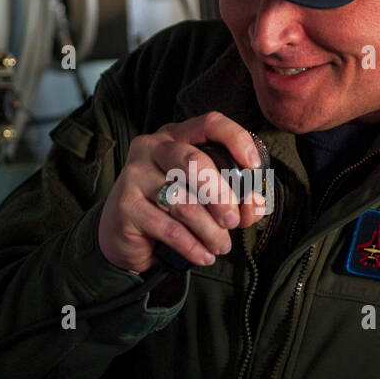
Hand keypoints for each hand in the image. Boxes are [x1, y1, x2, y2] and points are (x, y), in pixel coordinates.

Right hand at [97, 110, 266, 273]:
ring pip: (183, 201)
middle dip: (221, 196)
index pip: (209, 123)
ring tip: (220, 246)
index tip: (253, 166)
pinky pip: (168, 227)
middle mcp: (153, 148)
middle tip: (233, 220)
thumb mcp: (205, 199)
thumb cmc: (170, 210)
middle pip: (194, 162)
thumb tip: (255, 205)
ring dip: (209, 230)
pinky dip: (192, 246)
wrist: (124, 235)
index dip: (236, 140)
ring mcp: (135, 174)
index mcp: (177, 137)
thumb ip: (235, 200)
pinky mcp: (126, 205)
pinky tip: (203, 255)